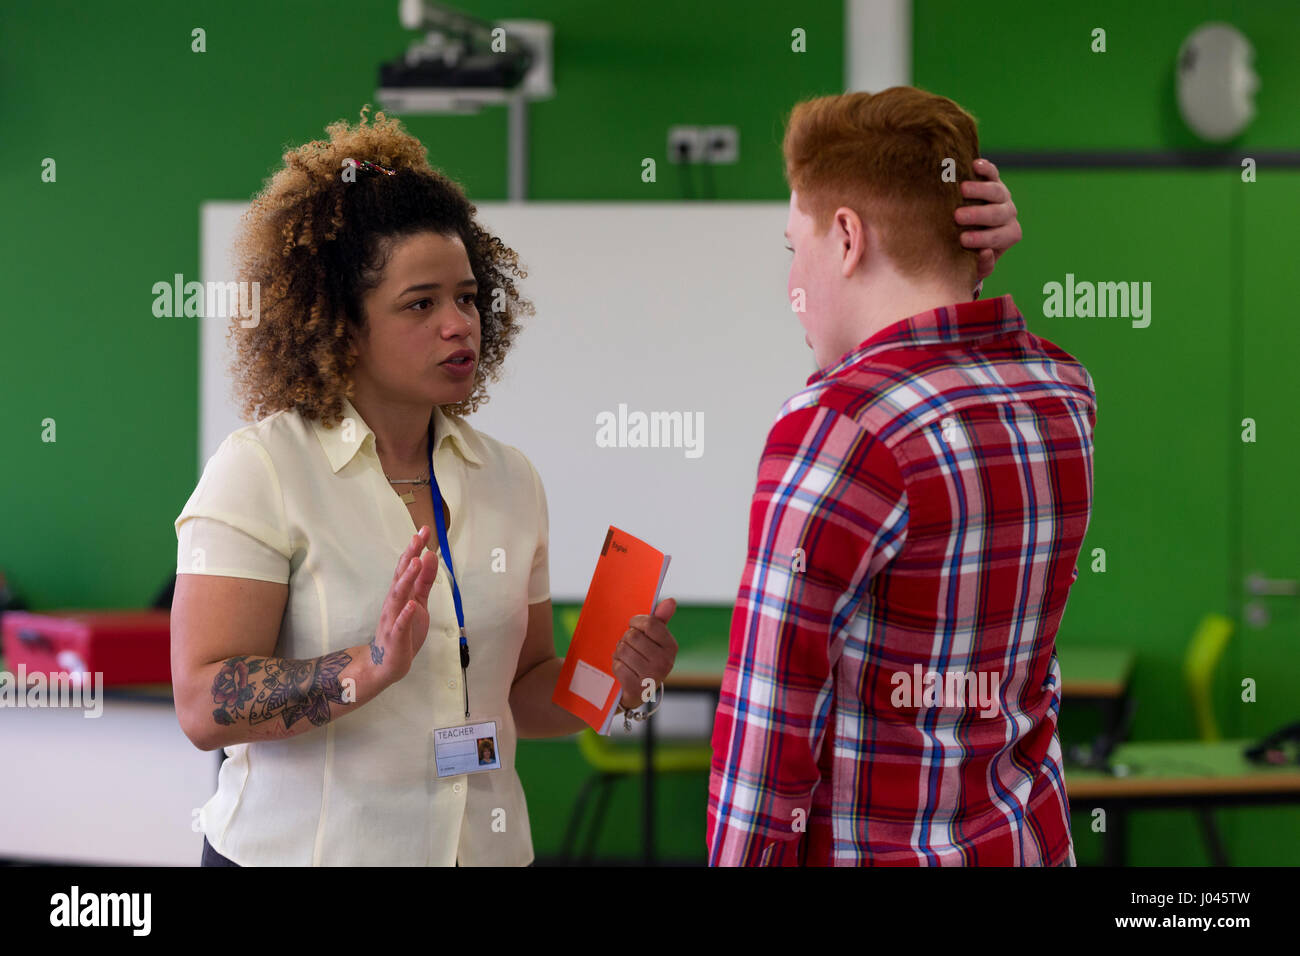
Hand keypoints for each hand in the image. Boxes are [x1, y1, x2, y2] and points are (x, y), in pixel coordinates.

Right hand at [371, 526, 438, 686]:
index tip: (424, 530)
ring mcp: (393, 618)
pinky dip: (405, 614)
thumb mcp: (419, 601)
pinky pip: (400, 624)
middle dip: (409, 555)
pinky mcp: (396, 636)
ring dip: (407, 578)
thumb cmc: (405, 629)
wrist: (388, 662)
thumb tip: (430, 556)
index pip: (407, 566)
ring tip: (415, 562)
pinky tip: (411, 604)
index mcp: (401, 592)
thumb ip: (424, 580)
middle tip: (417, 537)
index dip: (415, 548)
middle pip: (401, 575)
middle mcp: (394, 601)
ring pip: (398, 595)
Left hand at [612, 598, 678, 710]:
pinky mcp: (637, 688)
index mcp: (671, 647)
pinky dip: (616, 666)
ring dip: (619, 653)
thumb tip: (671, 601)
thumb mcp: (654, 641)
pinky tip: (623, 671)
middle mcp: (665, 662)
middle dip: (626, 640)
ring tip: (626, 660)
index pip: (649, 623)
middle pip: (633, 636)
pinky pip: (618, 666)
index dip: (636, 622)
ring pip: (623, 649)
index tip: (634, 627)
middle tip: (631, 649)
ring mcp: (651, 677)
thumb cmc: (644, 660)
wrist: (637, 691)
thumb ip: (660, 620)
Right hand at [957, 158, 1021, 285]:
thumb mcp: (977, 264)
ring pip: (997, 191)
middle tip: (958, 216)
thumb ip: (982, 266)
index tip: (962, 240)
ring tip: (962, 190)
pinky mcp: (993, 179)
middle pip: (998, 214)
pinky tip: (975, 165)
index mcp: (1008, 235)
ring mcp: (1002, 195)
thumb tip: (985, 253)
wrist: (969, 228)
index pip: (998, 237)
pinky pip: (993, 173)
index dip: (982, 238)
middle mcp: (1008, 214)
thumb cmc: (970, 251)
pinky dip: (986, 168)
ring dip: (980, 190)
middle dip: (978, 215)